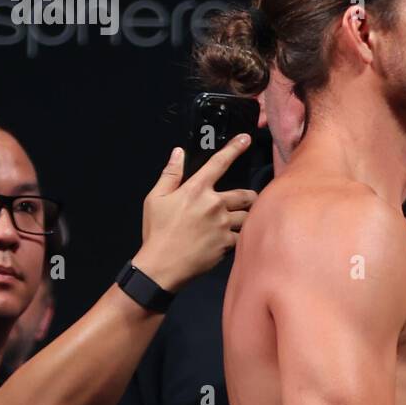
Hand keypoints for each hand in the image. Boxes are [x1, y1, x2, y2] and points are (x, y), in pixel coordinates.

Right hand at [133, 135, 258, 290]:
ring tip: (239, 222)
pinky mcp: (227, 243)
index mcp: (196, 190)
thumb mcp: (155, 199)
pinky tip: (232, 240)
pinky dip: (240, 237)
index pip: (219, 163)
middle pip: (246, 194)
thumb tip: (178, 153)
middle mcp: (214, 204)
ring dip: (246, 218)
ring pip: (248, 216)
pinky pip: (243, 236)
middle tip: (244, 202)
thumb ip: (170, 174)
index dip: (234, 148)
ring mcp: (222, 224)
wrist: (161, 265)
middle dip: (249, 197)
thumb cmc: (157, 231)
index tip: (246, 138)